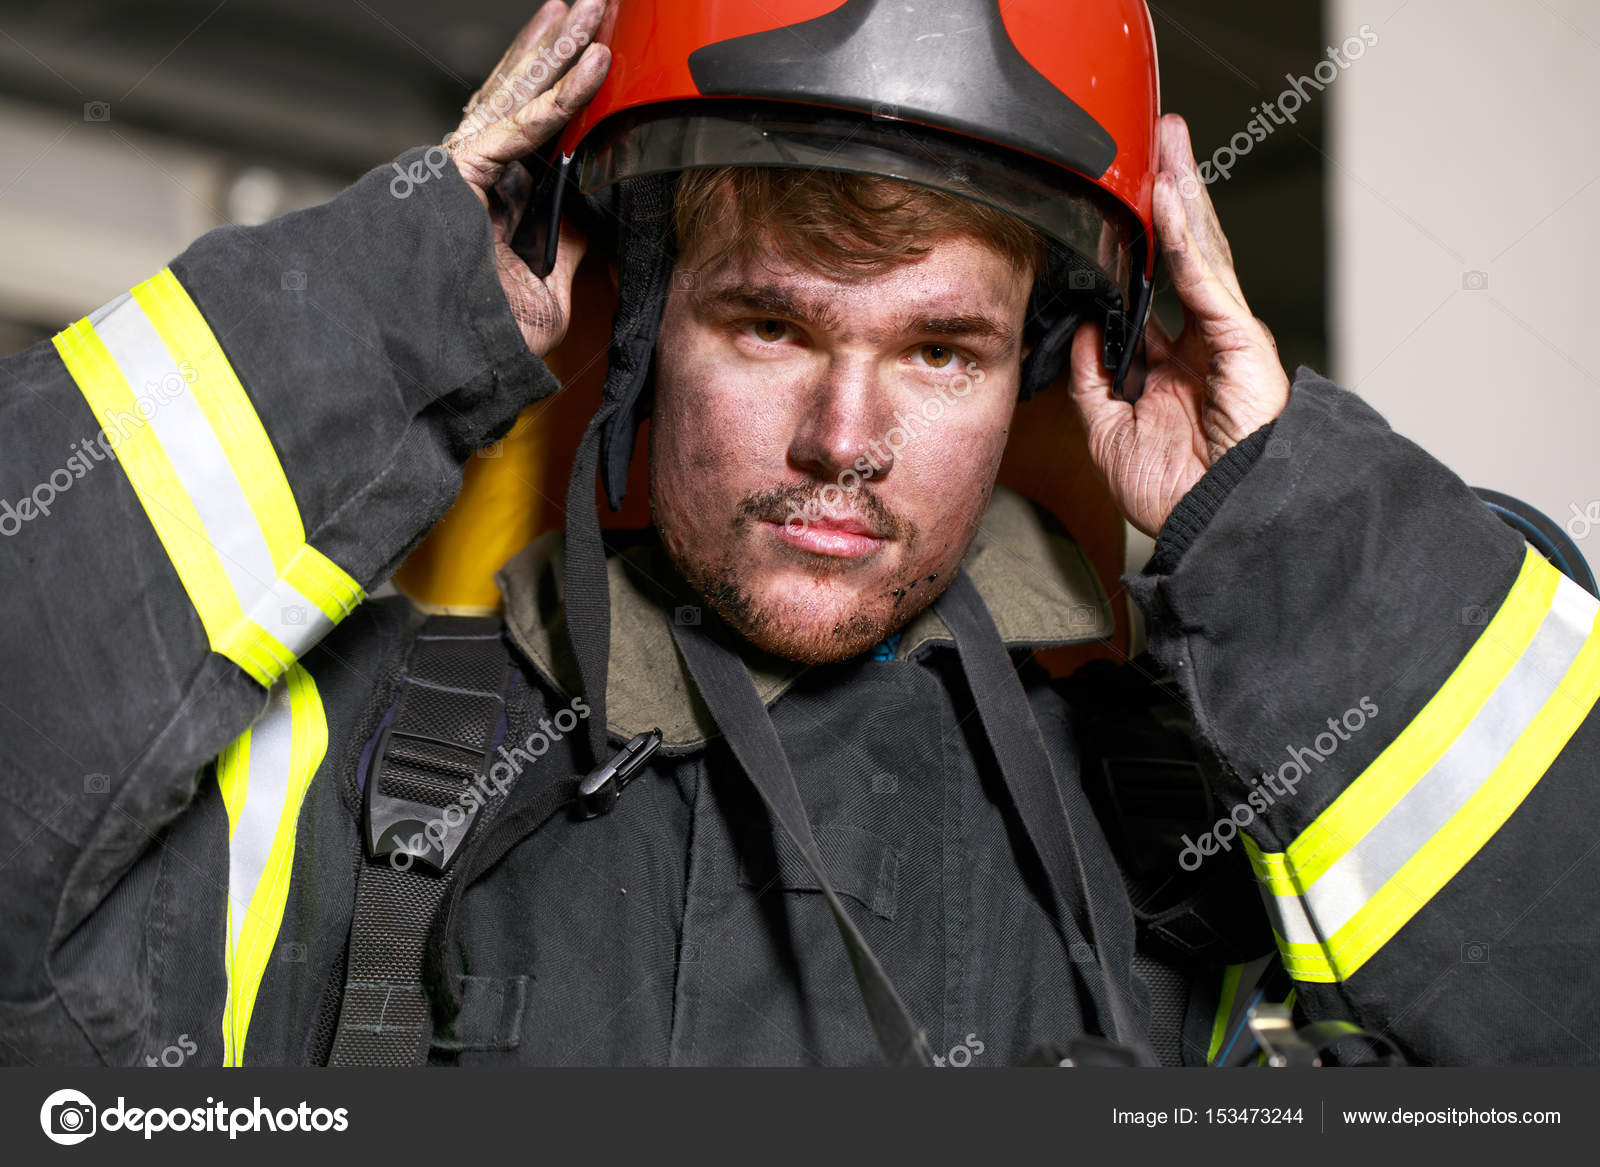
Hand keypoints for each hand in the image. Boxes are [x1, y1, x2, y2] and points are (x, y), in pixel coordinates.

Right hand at [444, 0, 611, 356]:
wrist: (438, 361)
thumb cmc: (477, 341)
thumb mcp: (547, 293)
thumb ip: (569, 248)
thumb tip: (594, 219)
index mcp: (494, 199)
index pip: (536, 129)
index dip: (566, 90)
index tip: (598, 59)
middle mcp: (479, 174)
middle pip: (526, 95)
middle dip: (562, 47)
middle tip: (597, 6)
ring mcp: (467, 167)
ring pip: (522, 93)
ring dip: (560, 49)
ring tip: (592, 9)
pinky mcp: (463, 169)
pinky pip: (525, 124)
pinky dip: (562, 94)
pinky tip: (593, 63)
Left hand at [1068, 113, 1290, 537]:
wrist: (1212, 524)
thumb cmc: (1174, 491)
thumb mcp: (1107, 431)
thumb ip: (1090, 380)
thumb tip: (1079, 332)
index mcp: (1175, 360)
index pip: (1156, 283)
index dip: (1143, 240)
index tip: (1127, 202)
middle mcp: (1201, 341)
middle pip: (1185, 251)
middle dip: (1172, 194)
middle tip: (1159, 141)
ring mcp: (1224, 337)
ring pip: (1202, 250)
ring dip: (1184, 194)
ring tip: (1169, 145)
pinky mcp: (1240, 341)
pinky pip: (1207, 280)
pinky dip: (1189, 238)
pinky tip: (1173, 201)